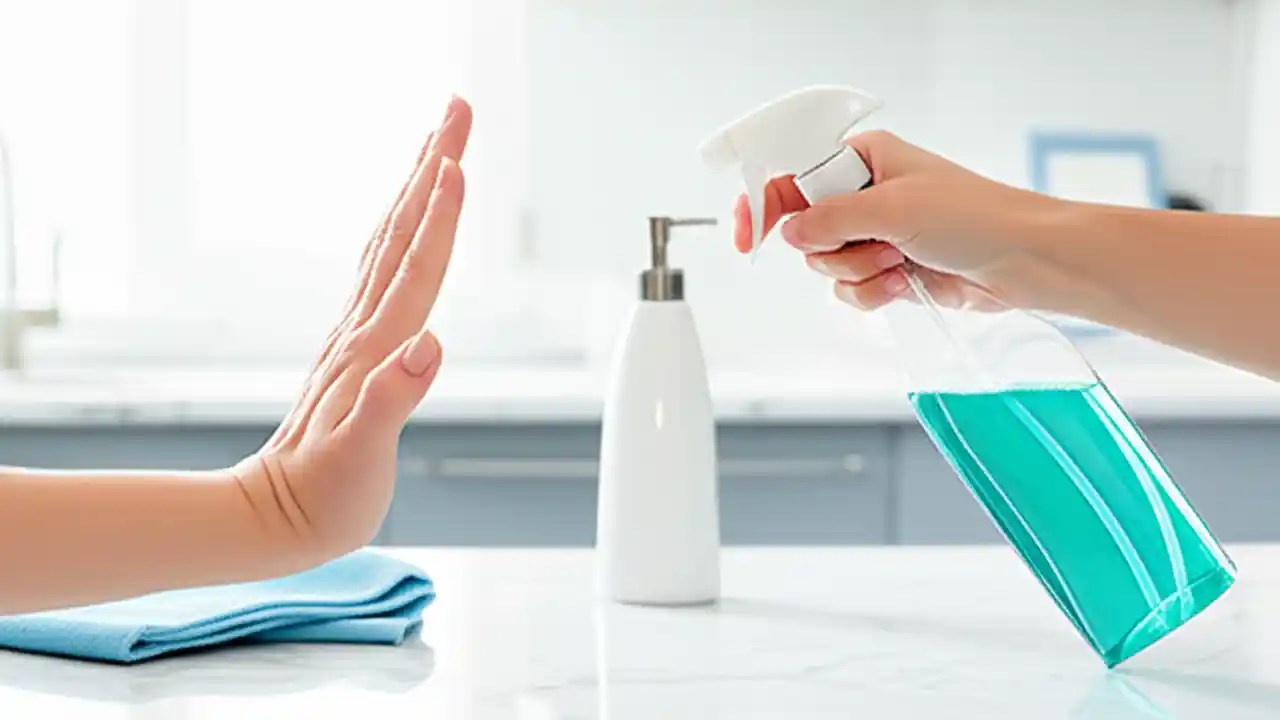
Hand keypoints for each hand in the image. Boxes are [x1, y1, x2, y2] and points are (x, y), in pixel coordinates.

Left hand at [232, 96, 471, 558]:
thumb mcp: (360, 458)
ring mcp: (359, 335)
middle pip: (402, 232)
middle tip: (456, 112)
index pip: (416, 270)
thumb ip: (392, 400)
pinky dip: (403, 231)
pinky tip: (410, 222)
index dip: (440, 219)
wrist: (275, 518)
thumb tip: (429, 346)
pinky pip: (384, 271)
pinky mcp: (359, 349)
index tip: (456, 165)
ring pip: (391, 242)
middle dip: (431, 167)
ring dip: (417, 187)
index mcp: (375, 350)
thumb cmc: (322, 497)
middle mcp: (365, 331)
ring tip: (440, 144)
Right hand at [734, 130, 1057, 311]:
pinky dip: (874, 292)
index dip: (766, 206)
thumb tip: (790, 233)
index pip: (794, 178)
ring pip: (827, 265)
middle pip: (806, 230)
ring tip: (901, 261)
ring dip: (861, 272)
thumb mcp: (895, 208)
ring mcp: (876, 234)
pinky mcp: (888, 269)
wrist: (1023, 261)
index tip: (750, 236)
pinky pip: (850, 289)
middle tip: (876, 242)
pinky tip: (906, 282)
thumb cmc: (976, 217)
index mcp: (864, 159)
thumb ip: (832, 218)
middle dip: (837, 248)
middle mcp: (866, 194)